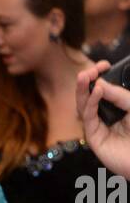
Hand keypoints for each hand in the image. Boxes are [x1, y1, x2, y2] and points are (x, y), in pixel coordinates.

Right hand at [76, 59, 129, 178]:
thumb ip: (118, 94)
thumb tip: (98, 83)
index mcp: (115, 107)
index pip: (102, 88)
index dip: (100, 76)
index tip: (102, 65)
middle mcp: (104, 115)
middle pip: (89, 95)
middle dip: (87, 80)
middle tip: (88, 70)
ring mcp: (97, 127)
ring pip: (84, 105)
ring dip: (83, 90)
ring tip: (85, 76)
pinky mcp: (93, 137)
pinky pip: (89, 117)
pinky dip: (91, 102)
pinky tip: (96, 91)